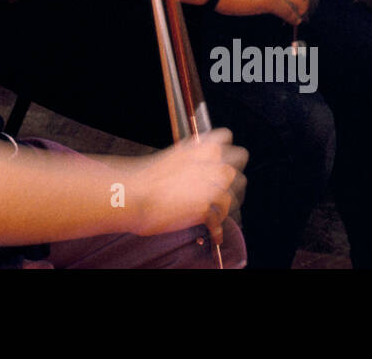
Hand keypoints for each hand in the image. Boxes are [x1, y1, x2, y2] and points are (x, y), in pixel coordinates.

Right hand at [132, 129, 247, 243]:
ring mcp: (213, 185)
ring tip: (217, 214)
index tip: (221, 159)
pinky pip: (220, 220)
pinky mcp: (208, 208)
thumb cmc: (144, 177)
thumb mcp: (171, 159)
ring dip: (226, 205)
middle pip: (238, 167)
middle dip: (232, 178)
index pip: (226, 137)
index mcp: (200, 145)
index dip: (225, 150)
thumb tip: (196, 174)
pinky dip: (217, 229)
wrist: (134, 193)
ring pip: (235, 196)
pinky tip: (214, 234)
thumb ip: (190, 162)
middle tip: (222, 189)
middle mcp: (212, 162)